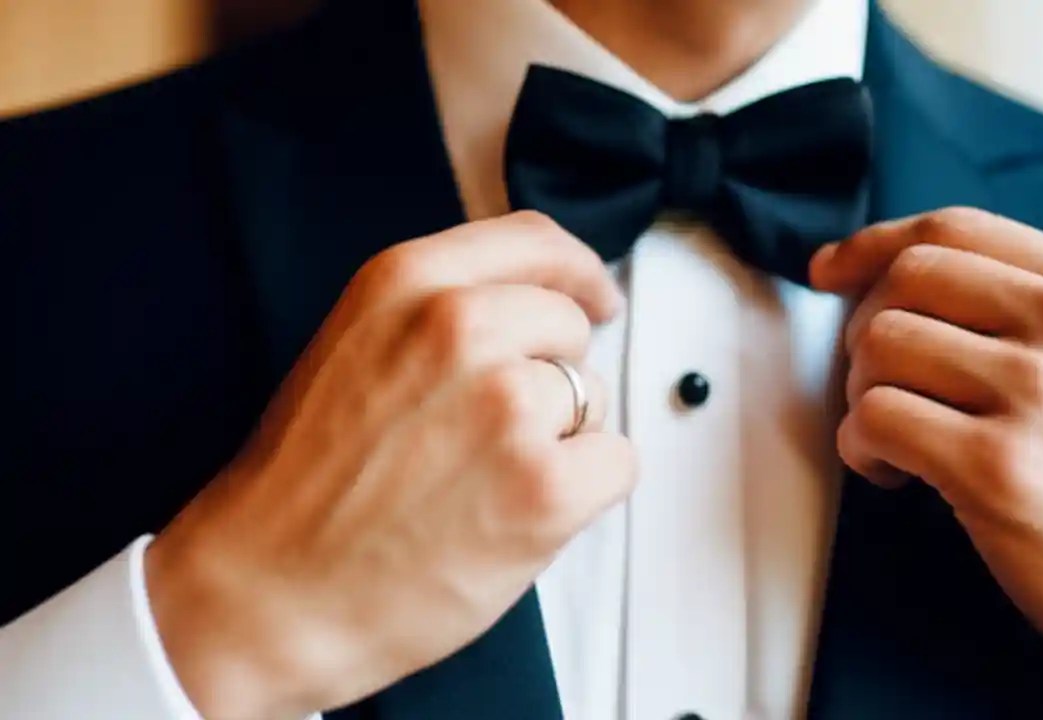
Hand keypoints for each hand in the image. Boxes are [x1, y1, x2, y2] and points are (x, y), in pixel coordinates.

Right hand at [145, 211, 634, 718]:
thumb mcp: (354, 347)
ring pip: (594, 396)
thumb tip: (543, 306)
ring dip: (561, 439)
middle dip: (553, 375)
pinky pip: (617, 462)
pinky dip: (584, 492)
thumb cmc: (307, 485)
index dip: (576, 273)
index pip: (535, 240)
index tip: (594, 302)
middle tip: (494, 434)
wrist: (270, 596)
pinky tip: (516, 516)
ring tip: (483, 482)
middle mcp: (461, 326)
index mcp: (407, 281)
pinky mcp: (544, 486)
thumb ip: (440, 310)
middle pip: (571, 324)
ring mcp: (508, 405)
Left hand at [811, 207, 1042, 718]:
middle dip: (864, 332)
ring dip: (863, 397)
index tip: (831, 272)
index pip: (952, 229)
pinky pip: (874, 420)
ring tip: (899, 440)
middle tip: (883, 386)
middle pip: (904, 280)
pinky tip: (898, 477)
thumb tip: (894, 279)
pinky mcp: (998, 468)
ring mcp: (1037, 394)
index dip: (871, 246)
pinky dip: (862, 450)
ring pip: (879, 347)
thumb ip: (1024, 308)